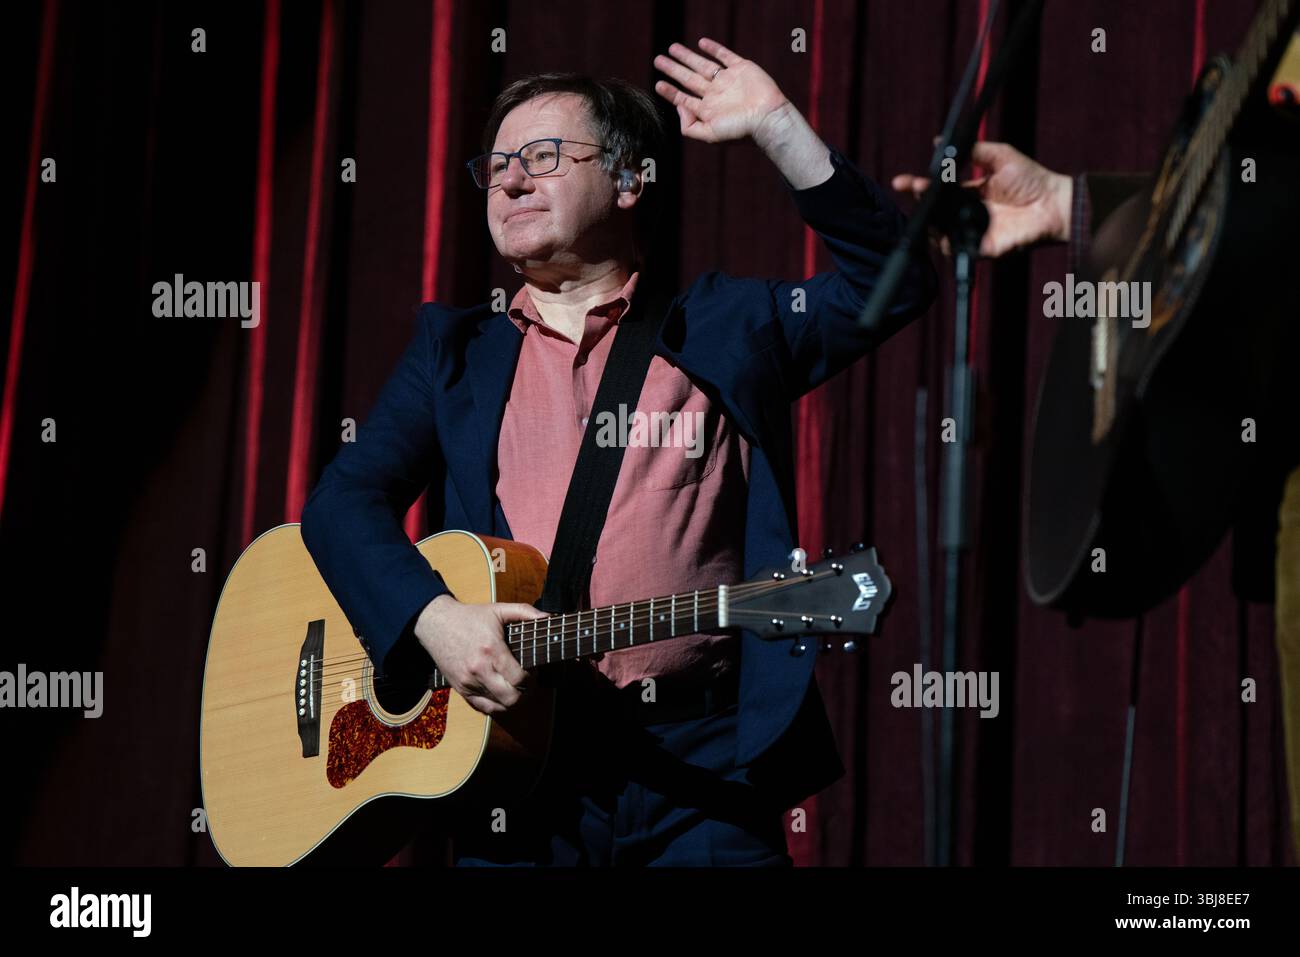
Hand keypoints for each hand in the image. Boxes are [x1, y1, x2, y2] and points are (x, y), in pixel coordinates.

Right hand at [413, 594, 547, 715]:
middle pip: (511, 698)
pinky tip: (500, 693)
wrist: (436, 624)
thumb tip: (548, 617)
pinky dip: (495, 705)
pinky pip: (482, 708)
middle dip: (525, 693)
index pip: (519, 679)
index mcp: (491, 650)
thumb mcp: (498, 609)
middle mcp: (479, 670)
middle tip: (527, 682)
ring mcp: (468, 682)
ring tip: (515, 688)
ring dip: (511, 700)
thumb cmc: (469, 617)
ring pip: (498, 706)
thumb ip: (525, 612)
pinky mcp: (460, 689)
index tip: (532, 670)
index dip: (531, 678)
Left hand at [653, 37, 788, 143]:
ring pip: (703, 65)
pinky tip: (701, 43)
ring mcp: (728, 80)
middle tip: (658, 60)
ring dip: (687, 56)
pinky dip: (714, 48)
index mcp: (708, 110)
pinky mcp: (742, 69)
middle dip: (673, 69)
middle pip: (689, 78)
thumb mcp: (709, 135)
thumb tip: (678, 107)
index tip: (658, 84)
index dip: (670, 92)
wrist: (767, 118)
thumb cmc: (740, 131)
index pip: (683, 98)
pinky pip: (725, 56)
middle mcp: (716, 94)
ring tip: (672, 48)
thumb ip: (689, 126)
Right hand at [891, 141, 1072, 257]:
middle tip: (914, 189)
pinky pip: (957, 250)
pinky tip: (940, 230)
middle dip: (919, 202)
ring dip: (928, 221)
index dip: (917, 186)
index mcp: (968, 194)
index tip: (902, 181)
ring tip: (925, 205)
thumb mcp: (1000, 156)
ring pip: (939, 233)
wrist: (1053, 203)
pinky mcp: (981, 248)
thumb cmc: (1031, 179)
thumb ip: (973, 150)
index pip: (937, 191)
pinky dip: (946, 243)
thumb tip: (938, 142)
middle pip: (934, 212)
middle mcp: (966, 214)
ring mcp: (972, 232)